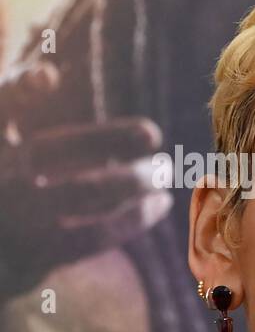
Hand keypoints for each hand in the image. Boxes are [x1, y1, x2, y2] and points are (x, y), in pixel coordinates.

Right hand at [0, 51, 169, 298]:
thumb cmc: (11, 190)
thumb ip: (19, 111)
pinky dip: (135, 218)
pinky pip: (94, 235)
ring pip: (83, 191)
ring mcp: (14, 221)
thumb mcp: (9, 147)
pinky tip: (160, 202)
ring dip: (133, 178)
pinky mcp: (36, 257)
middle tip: (152, 133)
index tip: (48, 76)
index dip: (17, 91)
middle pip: (50, 151)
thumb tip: (49, 73)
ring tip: (163, 170)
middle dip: (107, 137)